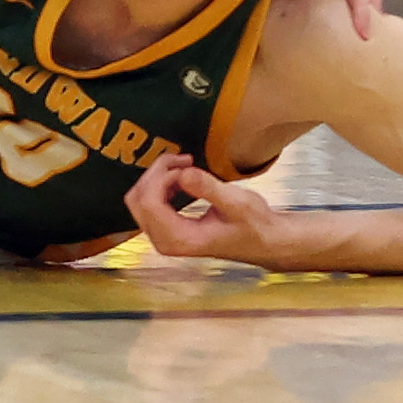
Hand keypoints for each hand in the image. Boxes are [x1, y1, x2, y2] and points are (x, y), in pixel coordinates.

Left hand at [125, 154, 294, 265]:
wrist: (265, 242)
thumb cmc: (255, 224)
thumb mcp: (238, 202)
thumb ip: (208, 188)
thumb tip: (183, 174)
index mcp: (180, 240)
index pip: (149, 203)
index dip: (162, 177)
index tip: (187, 165)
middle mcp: (166, 242)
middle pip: (137, 200)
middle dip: (155, 173)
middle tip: (183, 159)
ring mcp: (164, 238)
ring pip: (139, 199)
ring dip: (157, 176)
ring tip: (185, 164)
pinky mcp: (167, 230)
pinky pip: (148, 202)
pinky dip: (160, 184)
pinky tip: (181, 176)